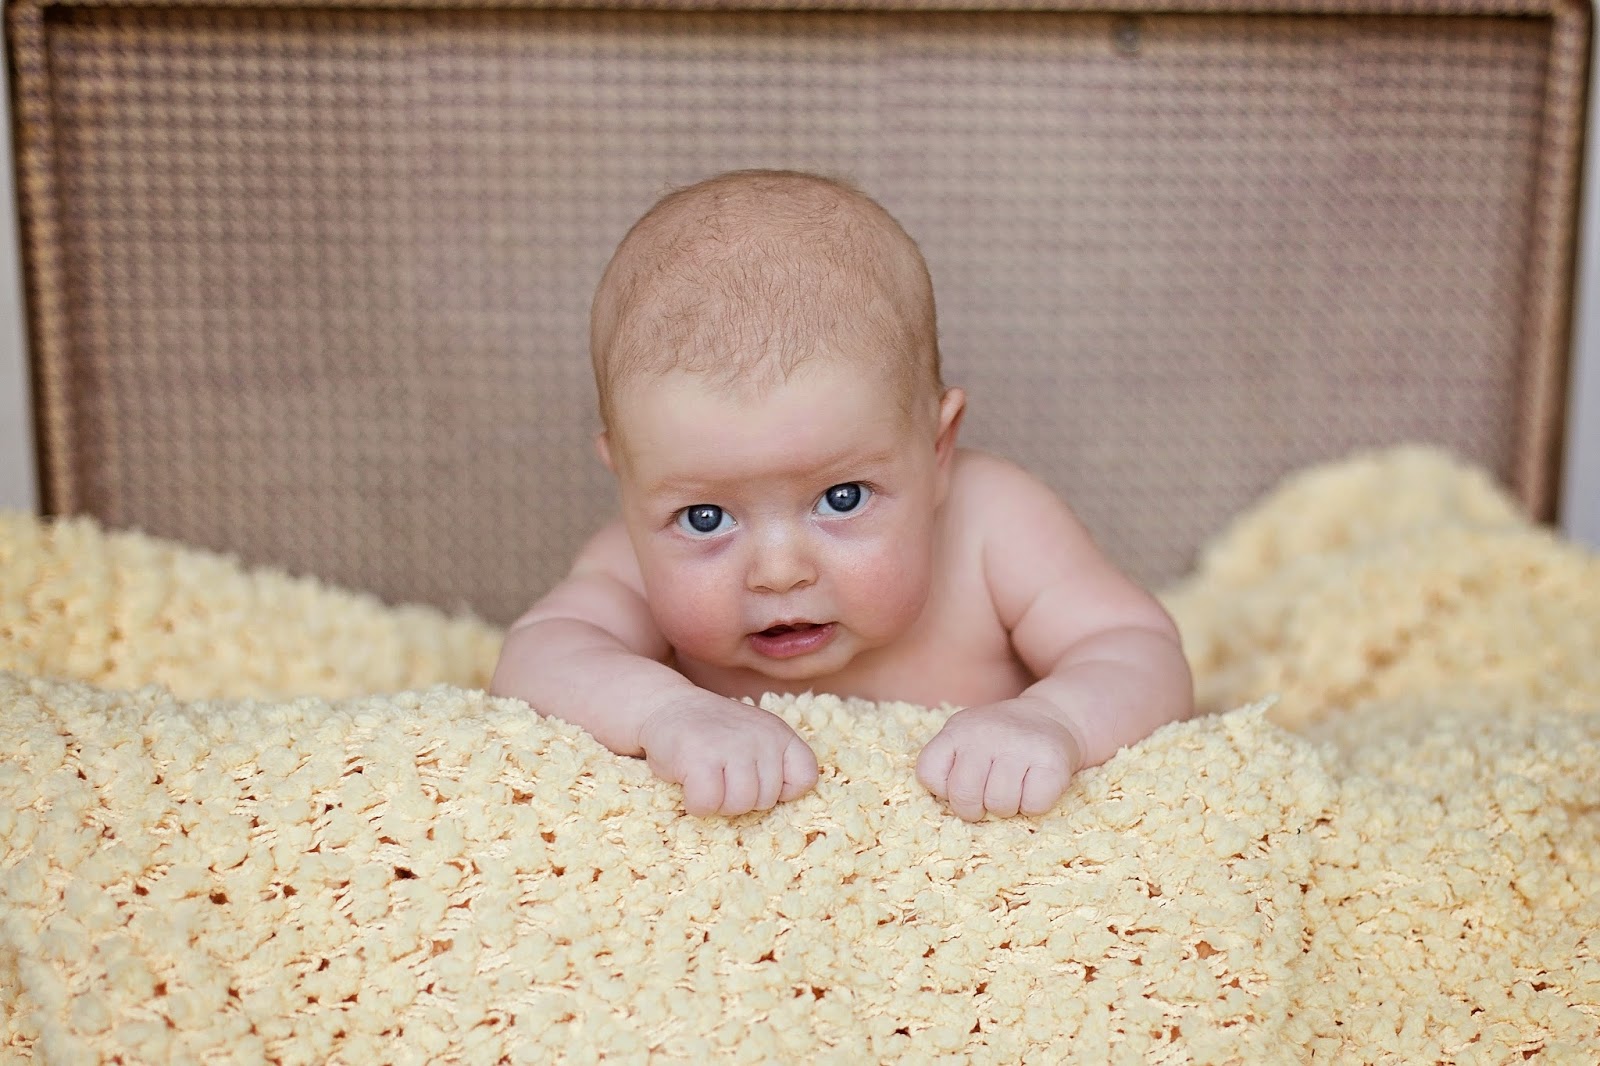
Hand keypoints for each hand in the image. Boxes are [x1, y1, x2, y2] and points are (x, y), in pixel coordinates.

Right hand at [638, 693, 818, 816]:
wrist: (667, 705)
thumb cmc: (713, 733)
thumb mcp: (755, 739)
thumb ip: (773, 765)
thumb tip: (783, 808)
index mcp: (780, 733)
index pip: (805, 778)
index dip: (780, 789)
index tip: (755, 777)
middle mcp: (762, 737)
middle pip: (766, 800)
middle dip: (740, 797)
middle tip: (721, 774)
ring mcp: (732, 746)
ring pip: (739, 806)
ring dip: (718, 802)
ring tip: (707, 778)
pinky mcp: (701, 758)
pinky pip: (708, 804)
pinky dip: (696, 803)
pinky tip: (690, 783)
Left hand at [915, 697, 1082, 820]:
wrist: (1051, 716)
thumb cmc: (1000, 742)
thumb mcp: (965, 740)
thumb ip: (952, 768)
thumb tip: (958, 811)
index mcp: (957, 730)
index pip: (928, 773)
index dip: (944, 790)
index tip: (963, 782)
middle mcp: (984, 733)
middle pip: (964, 796)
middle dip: (975, 808)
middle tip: (988, 796)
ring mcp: (1019, 745)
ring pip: (1000, 805)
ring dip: (1007, 807)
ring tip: (1014, 787)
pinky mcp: (1051, 759)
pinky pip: (1034, 806)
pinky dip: (1034, 806)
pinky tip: (1034, 786)